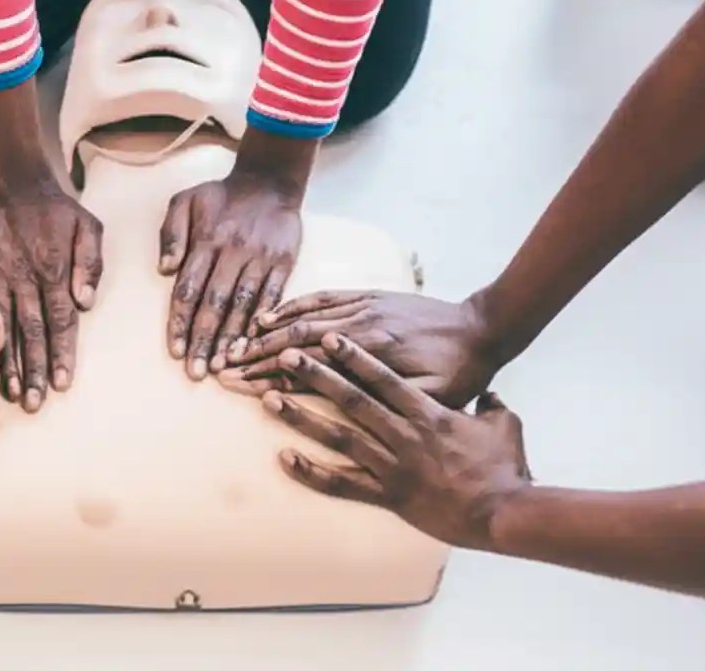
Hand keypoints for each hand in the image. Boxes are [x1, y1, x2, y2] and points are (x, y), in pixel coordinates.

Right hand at [0, 177, 102, 412]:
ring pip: (3, 328)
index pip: (60, 320)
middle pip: (32, 332)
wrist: (14, 183)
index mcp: (53, 269)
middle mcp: (24, 277)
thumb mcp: (88, 226)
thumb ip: (90, 263)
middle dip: (34, 370)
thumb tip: (85, 301)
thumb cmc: (57, 210)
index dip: (62, 353)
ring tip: (11, 395)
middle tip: (35, 404)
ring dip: (7, 363)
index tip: (62, 384)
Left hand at [160, 173, 301, 379]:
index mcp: (206, 241)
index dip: (180, 322)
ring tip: (222, 366)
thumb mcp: (185, 200)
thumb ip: (171, 233)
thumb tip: (164, 268)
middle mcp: (233, 252)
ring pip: (244, 305)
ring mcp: (261, 259)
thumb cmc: (221, 196)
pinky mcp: (284, 262)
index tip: (175, 351)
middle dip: (204, 341)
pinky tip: (253, 345)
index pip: (188, 289)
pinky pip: (273, 297)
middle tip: (196, 372)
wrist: (269, 181)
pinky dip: (262, 323)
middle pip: (215, 304)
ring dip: (232, 338)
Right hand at [227, 290, 501, 408]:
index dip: (270, 375)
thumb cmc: (461, 371)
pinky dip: (291, 306)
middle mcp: (360, 327)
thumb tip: (353, 408)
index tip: (239, 386)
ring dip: (265, 332)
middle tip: (222, 369)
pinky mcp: (366, 297)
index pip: (309, 366)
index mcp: (374, 355)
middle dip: (255, 356)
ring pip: (302, 317)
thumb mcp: (435, 396)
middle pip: (295, 340)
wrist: (483, 327)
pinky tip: (268, 316)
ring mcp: (361, 308)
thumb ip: (394, 400)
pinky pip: (321, 298)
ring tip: (233, 345)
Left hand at [265, 335, 531, 549]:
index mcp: (428, 414)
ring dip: (302, 417)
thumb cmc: (504, 469)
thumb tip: (489, 393)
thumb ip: (490, 404)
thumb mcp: (503, 426)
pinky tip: (284, 458)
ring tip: (270, 399)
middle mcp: (404, 436)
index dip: (354, 356)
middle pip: (352, 400)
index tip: (328, 338)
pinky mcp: (387, 496)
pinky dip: (311, 472)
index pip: (384, 377)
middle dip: (317, 375)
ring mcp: (392, 467)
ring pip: (338, 437)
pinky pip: (341, 484)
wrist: (502, 514)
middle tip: (285, 356)